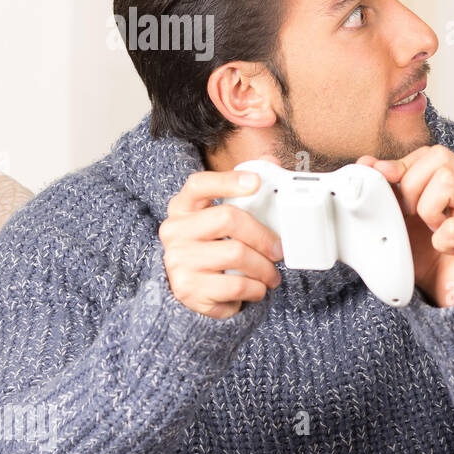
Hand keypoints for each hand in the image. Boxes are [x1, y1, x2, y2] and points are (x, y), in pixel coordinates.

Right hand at [159, 170, 283, 319]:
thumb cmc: (214, 248)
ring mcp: (178, 260)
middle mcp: (175, 231)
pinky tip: (257, 288)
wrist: (193, 292)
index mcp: (183, 207)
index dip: (228, 180)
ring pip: (237, 254)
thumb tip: (271, 161)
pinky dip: (256, 289)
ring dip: (265, 268)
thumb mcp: (222, 220)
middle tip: (279, 250)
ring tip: (271, 274)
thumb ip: (245, 195)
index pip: (199, 184)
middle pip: (228, 219)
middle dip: (263, 236)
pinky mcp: (189, 289)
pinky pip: (237, 285)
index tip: (256, 182)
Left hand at [360, 147, 453, 306]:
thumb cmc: (428, 256)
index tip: (392, 192)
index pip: (432, 153)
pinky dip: (440, 241)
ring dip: (427, 211)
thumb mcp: (400, 216)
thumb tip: (367, 162)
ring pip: (448, 182)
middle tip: (412, 217)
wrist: (446, 296)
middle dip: (412, 187)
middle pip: (441, 158)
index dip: (405, 168)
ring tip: (433, 232)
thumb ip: (388, 187)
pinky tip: (447, 251)